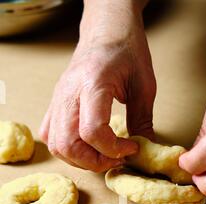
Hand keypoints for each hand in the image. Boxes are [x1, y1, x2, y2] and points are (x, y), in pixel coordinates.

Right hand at [39, 0, 155, 171]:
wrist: (106, 30)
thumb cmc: (126, 51)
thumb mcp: (144, 85)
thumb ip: (142, 120)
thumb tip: (145, 150)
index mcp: (93, 84)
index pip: (92, 131)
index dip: (114, 149)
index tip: (132, 147)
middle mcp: (69, 94)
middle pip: (68, 144)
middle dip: (95, 162)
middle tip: (116, 158)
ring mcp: (58, 99)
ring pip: (56, 145)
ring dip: (81, 160)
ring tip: (104, 155)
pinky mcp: (54, 104)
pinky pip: (50, 136)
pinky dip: (67, 150)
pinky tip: (87, 147)